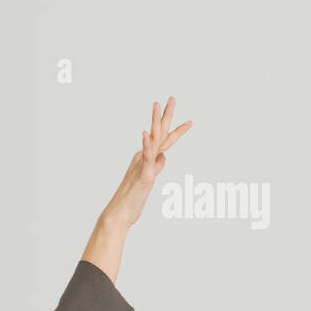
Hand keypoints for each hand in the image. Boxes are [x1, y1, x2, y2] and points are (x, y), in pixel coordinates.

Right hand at [104, 96, 191, 227]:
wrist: (120, 212)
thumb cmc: (134, 197)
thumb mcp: (149, 178)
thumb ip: (156, 166)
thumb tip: (163, 156)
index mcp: (147, 157)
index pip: (164, 140)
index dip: (177, 130)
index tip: (189, 121)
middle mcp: (144, 157)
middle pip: (158, 133)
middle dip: (166, 115)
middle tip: (172, 98)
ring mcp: (143, 164)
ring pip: (152, 140)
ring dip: (154, 122)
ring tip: (156, 105)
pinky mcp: (143, 175)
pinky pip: (145, 158)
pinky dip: (146, 145)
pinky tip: (145, 134)